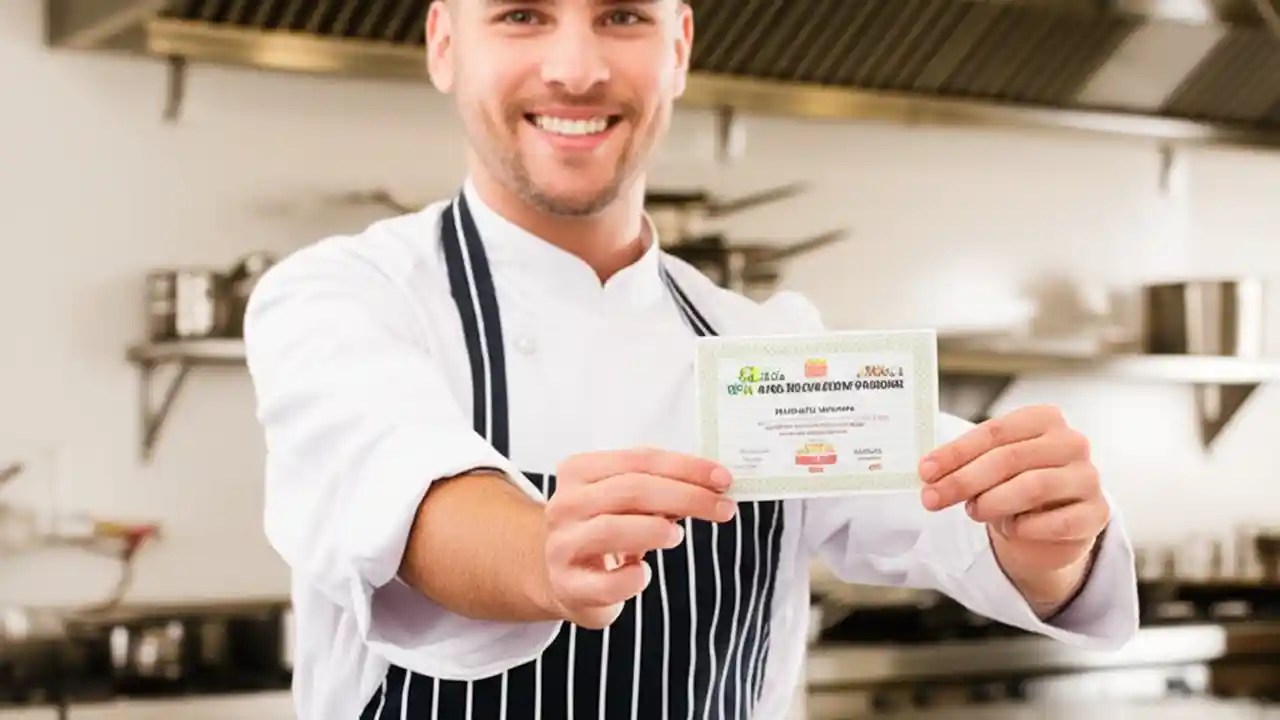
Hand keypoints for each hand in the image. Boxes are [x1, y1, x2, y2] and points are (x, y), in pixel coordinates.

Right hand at [544, 448, 736, 628]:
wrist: (563, 576)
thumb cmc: (604, 530)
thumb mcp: (625, 500)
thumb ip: (660, 487)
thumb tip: (713, 484)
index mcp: (579, 471)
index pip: (639, 459)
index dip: (686, 467)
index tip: (722, 478)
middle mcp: (565, 504)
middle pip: (631, 490)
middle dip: (686, 496)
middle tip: (723, 508)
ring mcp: (562, 545)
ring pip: (613, 529)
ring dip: (656, 530)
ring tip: (679, 535)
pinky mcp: (567, 586)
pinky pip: (607, 583)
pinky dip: (633, 578)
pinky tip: (644, 573)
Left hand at [918, 406, 1108, 607]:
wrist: (1050, 525)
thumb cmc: (1014, 485)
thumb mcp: (989, 467)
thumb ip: (966, 464)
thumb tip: (929, 473)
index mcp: (1044, 419)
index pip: (995, 432)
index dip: (956, 452)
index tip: (925, 471)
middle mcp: (1071, 443)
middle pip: (1009, 458)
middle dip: (964, 480)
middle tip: (932, 498)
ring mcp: (1088, 477)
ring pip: (1033, 487)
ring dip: (993, 502)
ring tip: (973, 512)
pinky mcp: (1097, 513)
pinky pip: (1058, 522)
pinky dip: (1026, 527)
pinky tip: (1011, 529)